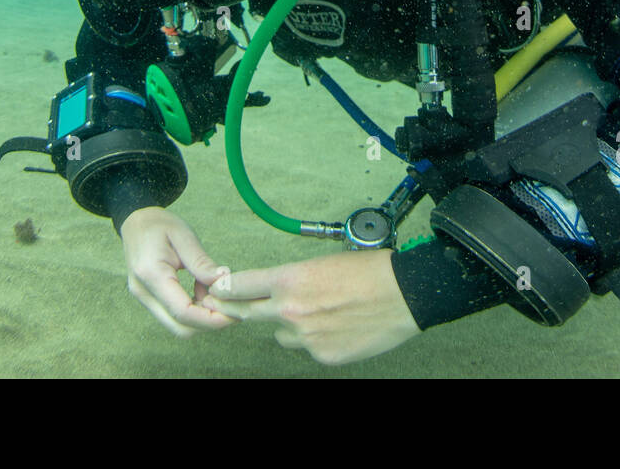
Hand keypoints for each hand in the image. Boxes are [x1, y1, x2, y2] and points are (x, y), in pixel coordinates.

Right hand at [119, 207, 237, 335]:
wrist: (136, 223)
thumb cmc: (160, 225)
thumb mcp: (184, 236)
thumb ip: (201, 262)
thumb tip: (223, 282)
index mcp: (151, 274)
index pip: (182, 312)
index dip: (210, 318)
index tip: (233, 312)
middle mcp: (143, 293)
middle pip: (180, 328)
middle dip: (208, 323)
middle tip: (230, 305)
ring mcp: (144, 299)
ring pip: (177, 326)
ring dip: (201, 317)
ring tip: (214, 291)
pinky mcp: (149, 300)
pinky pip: (173, 316)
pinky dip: (193, 311)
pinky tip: (201, 290)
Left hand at [203, 249, 420, 365]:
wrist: (404, 295)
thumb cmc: (369, 271)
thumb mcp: (324, 263)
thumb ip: (294, 281)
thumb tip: (280, 292)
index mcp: (290, 280)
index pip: (242, 285)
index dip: (225, 288)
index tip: (215, 290)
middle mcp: (291, 309)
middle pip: (249, 313)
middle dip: (239, 310)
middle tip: (229, 308)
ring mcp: (306, 337)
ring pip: (282, 334)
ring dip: (291, 326)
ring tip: (322, 313)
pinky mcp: (323, 355)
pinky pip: (308, 348)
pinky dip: (317, 340)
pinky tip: (338, 327)